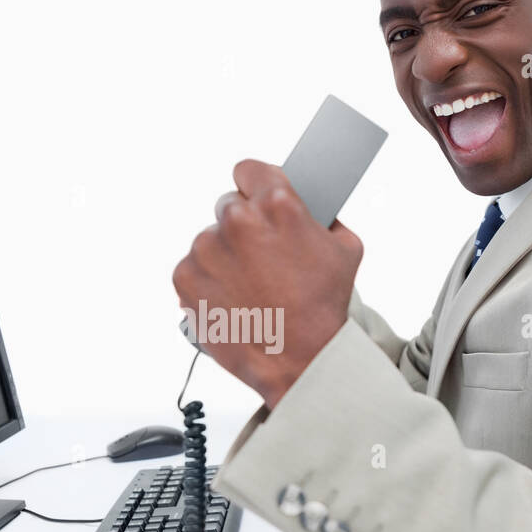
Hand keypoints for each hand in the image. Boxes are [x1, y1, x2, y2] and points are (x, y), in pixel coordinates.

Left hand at [172, 160, 363, 407]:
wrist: (299, 361)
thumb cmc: (324, 309)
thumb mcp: (345, 249)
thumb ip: (323, 217)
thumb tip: (310, 207)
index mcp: (277, 205)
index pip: (249, 170)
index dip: (256, 184)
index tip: (255, 196)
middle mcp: (237, 221)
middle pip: (229, 206)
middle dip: (244, 226)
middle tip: (262, 257)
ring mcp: (207, 250)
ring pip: (211, 240)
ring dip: (225, 257)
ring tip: (250, 287)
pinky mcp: (186, 278)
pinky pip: (194, 268)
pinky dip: (208, 281)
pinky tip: (233, 299)